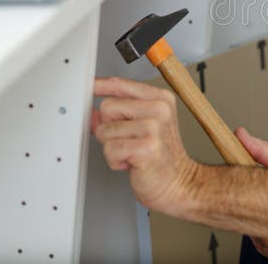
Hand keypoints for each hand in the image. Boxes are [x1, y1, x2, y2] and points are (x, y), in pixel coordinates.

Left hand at [91, 76, 198, 216]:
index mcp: (160, 99)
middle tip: (129, 140)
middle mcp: (159, 109)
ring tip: (132, 152)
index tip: (88, 85)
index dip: (99, 86)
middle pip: (107, 106)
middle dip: (109, 127)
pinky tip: (132, 162)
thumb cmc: (160, 157)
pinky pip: (110, 149)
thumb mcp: (142, 127)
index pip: (121, 84)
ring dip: (112, 147)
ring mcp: (154, 126)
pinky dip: (115, 161)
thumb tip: (92, 112)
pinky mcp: (147, 146)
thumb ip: (117, 115)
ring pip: (105, 130)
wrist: (179, 183)